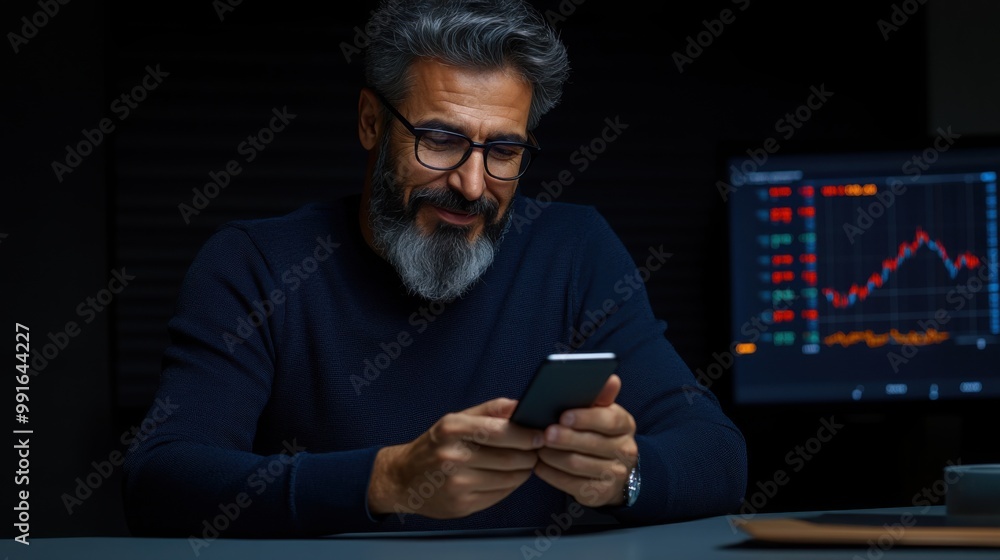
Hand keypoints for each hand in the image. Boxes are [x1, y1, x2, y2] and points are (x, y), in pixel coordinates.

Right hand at [368, 397, 544, 518]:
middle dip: (530, 454)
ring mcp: (457, 483)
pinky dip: (510, 485)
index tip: (540, 434)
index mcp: (452, 429)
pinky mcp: (462, 505)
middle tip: (537, 450)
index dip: (527, 434)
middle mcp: (453, 456)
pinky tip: (506, 477)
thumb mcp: (456, 419)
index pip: (501, 431)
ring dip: (524, 471)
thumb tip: (522, 405)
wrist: (402, 479)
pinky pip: (501, 494)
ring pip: (510, 478)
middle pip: (510, 457)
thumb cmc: (435, 445)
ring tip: (524, 463)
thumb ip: (490, 410)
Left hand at [533, 374, 637, 507]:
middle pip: (591, 444)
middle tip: (544, 433)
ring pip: (578, 465)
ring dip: (554, 456)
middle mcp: (625, 451)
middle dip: (565, 438)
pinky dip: (552, 474)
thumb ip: (602, 396)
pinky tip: (539, 465)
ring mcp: (615, 474)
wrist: (615, 470)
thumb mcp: (603, 413)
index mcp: (625, 425)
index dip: (586, 418)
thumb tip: (611, 378)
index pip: (610, 419)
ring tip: (538, 447)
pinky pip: (571, 484)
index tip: (564, 415)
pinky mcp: (600, 494)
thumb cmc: (600, 434)